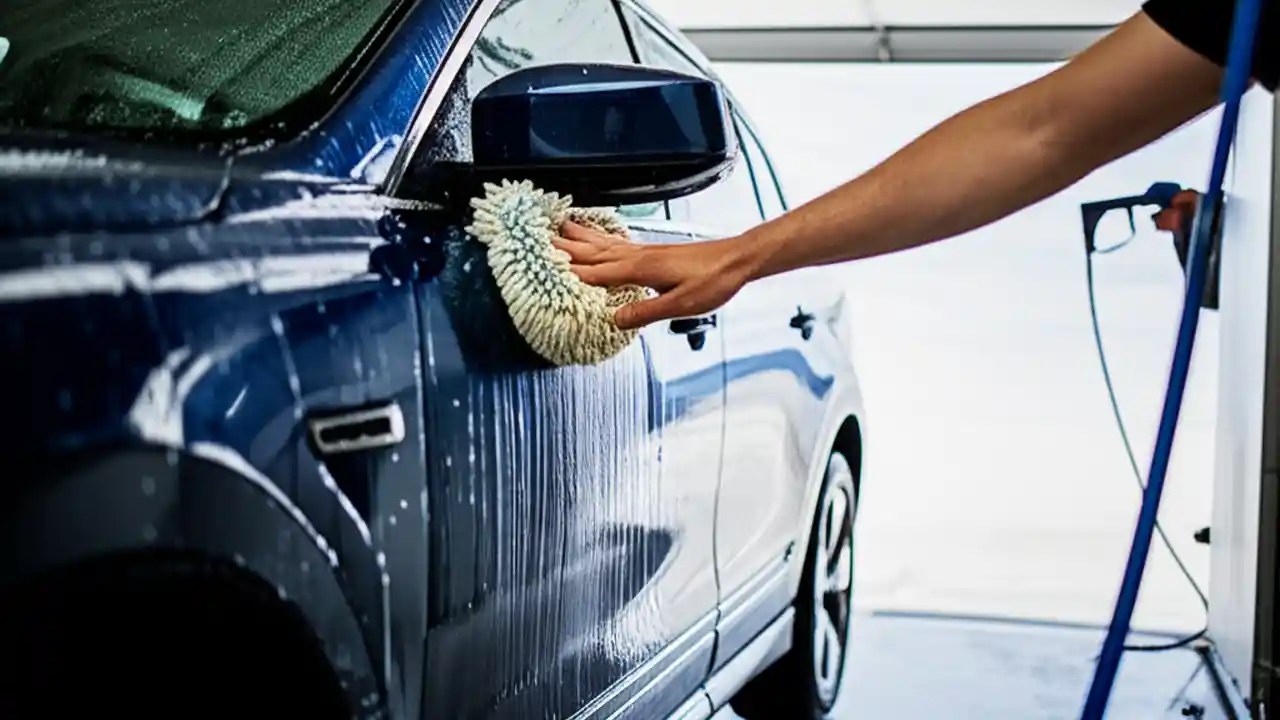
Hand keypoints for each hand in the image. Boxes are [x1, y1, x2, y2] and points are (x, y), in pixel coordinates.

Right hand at [554, 220, 756, 329]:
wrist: (736, 260)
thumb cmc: (712, 281)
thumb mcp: (680, 304)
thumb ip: (646, 312)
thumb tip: (613, 319)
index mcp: (640, 269)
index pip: (596, 272)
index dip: (570, 272)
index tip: (542, 267)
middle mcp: (638, 255)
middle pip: (593, 251)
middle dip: (565, 247)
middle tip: (538, 239)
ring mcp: (644, 251)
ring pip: (603, 243)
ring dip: (579, 237)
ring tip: (559, 226)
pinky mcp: (653, 251)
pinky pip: (617, 242)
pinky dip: (600, 236)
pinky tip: (597, 236)